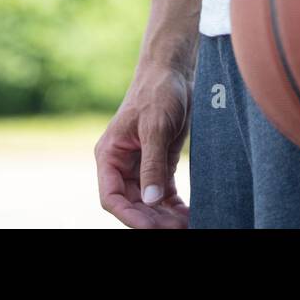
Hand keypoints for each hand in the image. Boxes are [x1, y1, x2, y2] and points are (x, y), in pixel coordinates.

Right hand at [95, 60, 191, 227]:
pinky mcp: (160, 162)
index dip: (129, 216)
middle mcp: (122, 164)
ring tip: (188, 225)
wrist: (174, 71)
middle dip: (153, 220)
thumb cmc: (158, 91)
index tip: (151, 227)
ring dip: (165, 217)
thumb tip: (151, 200)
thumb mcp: (155, 126)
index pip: (112, 197)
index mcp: (110, 154)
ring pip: (149, 203)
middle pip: (133, 204)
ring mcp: (141, 165)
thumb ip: (152, 164)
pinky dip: (174, 207)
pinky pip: (164, 193)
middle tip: (178, 229)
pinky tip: (189, 215)